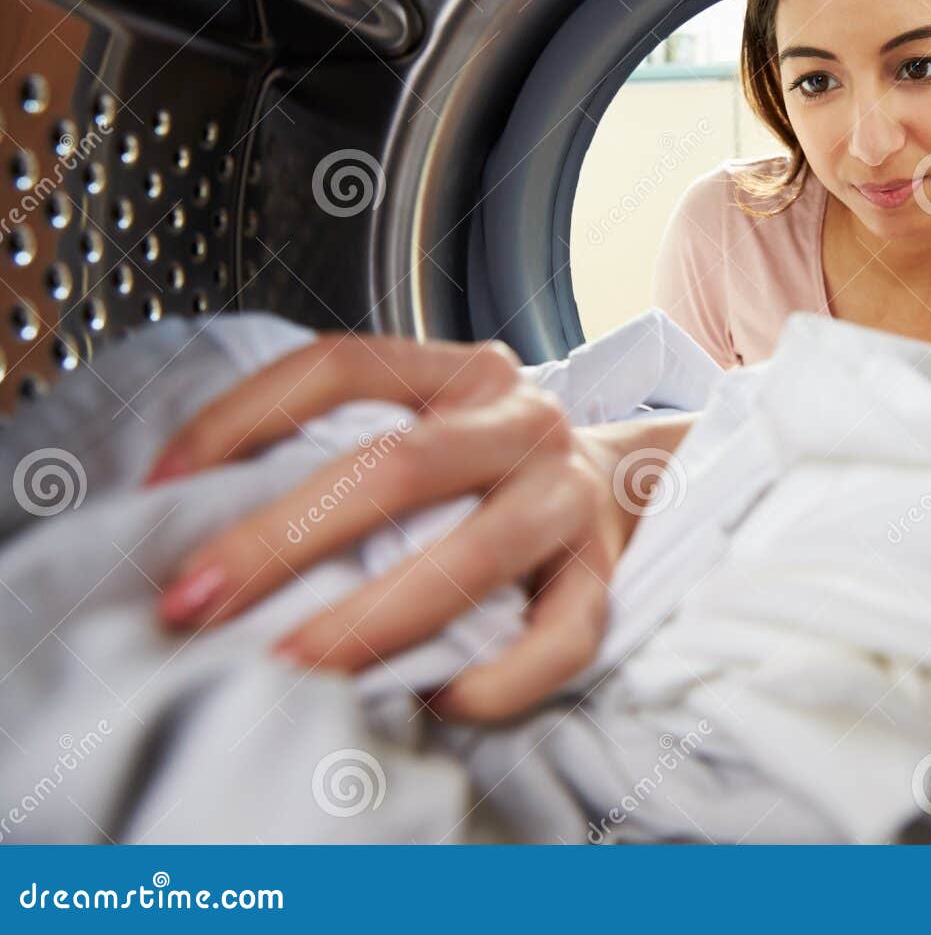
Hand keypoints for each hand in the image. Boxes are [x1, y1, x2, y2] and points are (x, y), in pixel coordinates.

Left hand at [146, 330, 692, 721]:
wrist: (634, 485)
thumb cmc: (496, 468)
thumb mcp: (433, 421)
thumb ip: (345, 443)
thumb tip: (193, 510)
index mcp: (466, 373)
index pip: (343, 365)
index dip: (241, 416)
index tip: (162, 488)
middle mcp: (524, 424)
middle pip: (398, 466)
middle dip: (279, 540)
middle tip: (195, 604)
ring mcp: (570, 500)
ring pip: (474, 557)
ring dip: (370, 619)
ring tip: (290, 666)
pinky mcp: (605, 577)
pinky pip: (559, 639)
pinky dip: (496, 680)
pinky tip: (440, 700)